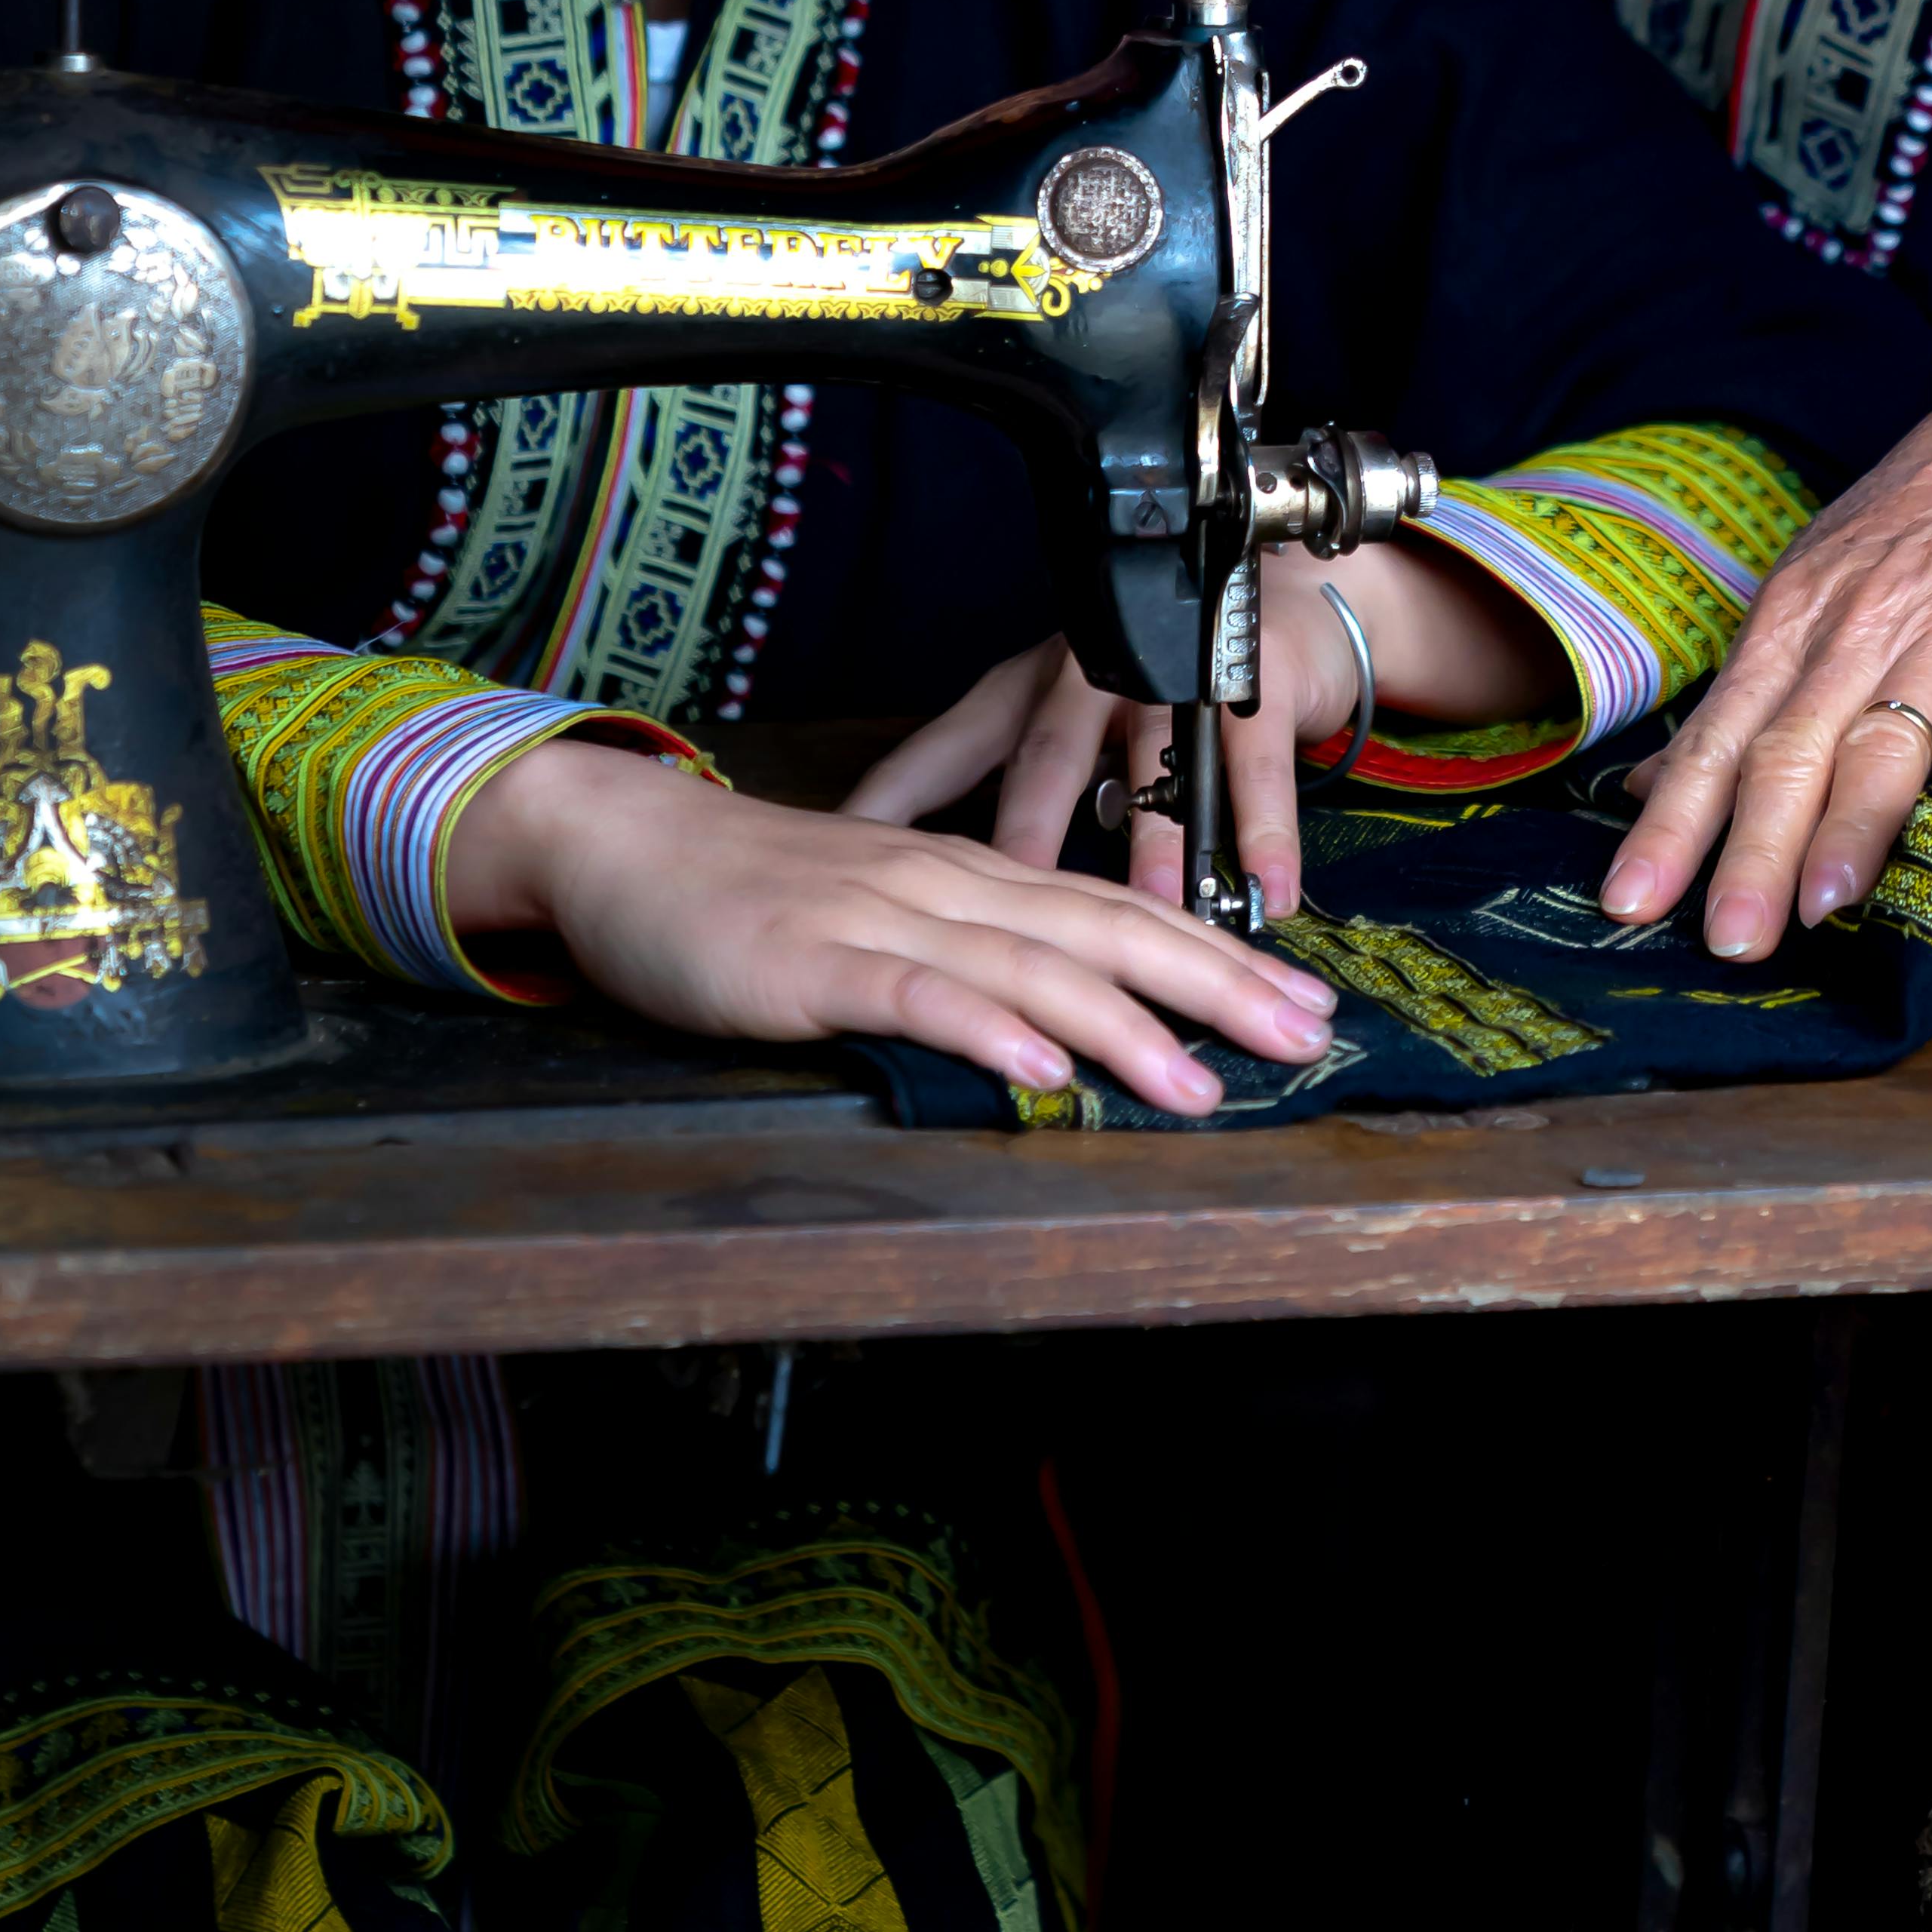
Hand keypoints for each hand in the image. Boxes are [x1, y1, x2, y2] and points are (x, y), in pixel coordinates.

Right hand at [441, 729, 1337, 1117]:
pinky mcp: (813, 962)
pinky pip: (915, 994)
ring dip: (1122, 1028)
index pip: (1120, 911)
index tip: (1307, 1001)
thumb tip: (1063, 1015)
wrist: (624, 847)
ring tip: (1198, 1084)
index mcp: (971, 876)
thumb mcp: (881, 912)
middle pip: (1105, 931)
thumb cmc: (753, 895)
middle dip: (1215, 987)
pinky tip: (1042, 1070)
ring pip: (1028, 967)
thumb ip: (966, 953)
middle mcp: (946, 886)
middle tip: (1304, 1038)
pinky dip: (985, 1030)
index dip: (1220, 955)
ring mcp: (881, 919)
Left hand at [841, 538, 1571, 922]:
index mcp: (1029, 686)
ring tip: (1150, 920)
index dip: (894, 803)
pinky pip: (1257, 766)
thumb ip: (1021, 796)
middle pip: (1047, 759)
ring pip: (1158, 766)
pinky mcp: (1257, 678)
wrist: (1285, 603)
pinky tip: (1267, 895)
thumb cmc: (1163, 686)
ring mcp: (1175, 669)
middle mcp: (1092, 670)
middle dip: (1023, 837)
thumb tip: (945, 897)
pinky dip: (1263, 836)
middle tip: (996, 914)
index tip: (839, 863)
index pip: (945, 748)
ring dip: (1155, 848)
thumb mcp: (1077, 727)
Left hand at [1597, 380, 1931, 964]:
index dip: (1675, 822)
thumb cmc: (1920, 519)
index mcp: (1796, 616)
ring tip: (1819, 907)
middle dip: (1752, 848)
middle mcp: (1862, 624)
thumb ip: (1743, 695)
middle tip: (1726, 941)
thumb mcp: (1812, 582)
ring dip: (1852, 824)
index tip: (1630, 901)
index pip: (1720, 735)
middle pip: (1793, 748)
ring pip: (1890, 738)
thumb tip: (1642, 788)